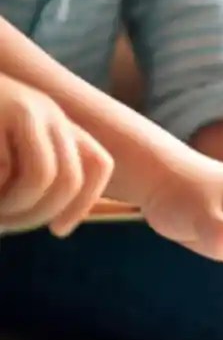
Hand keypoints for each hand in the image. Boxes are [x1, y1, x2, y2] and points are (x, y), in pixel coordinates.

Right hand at [0, 79, 113, 235]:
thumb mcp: (8, 149)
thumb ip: (28, 173)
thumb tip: (59, 222)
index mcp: (53, 122)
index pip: (97, 163)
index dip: (83, 203)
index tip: (58, 231)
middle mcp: (45, 111)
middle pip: (69, 180)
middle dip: (36, 214)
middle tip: (3, 228)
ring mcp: (21, 108)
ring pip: (41, 178)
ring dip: (13, 206)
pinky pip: (3, 168)